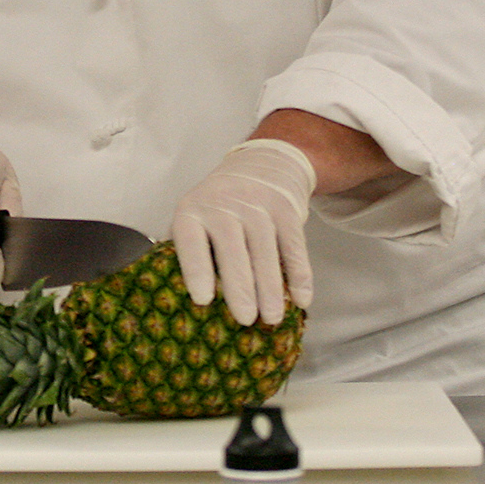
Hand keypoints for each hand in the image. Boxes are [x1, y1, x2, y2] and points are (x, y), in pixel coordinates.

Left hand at [170, 139, 316, 325]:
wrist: (263, 163)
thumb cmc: (221, 205)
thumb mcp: (197, 214)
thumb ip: (190, 248)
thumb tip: (182, 297)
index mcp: (193, 210)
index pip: (191, 241)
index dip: (196, 270)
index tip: (203, 300)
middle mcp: (223, 204)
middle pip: (232, 251)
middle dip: (240, 289)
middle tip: (245, 320)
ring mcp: (257, 205)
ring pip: (265, 252)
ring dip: (271, 289)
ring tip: (272, 319)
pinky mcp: (286, 209)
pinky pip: (293, 246)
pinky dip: (299, 274)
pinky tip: (302, 300)